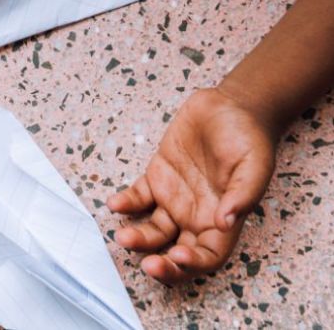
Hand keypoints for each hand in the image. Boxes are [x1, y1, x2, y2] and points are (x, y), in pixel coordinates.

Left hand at [107, 88, 276, 283]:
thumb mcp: (255, 164)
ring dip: (137, 238)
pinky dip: (125, 205)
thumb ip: (243, 195)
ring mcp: (174, 198)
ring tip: (123, 237)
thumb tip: (226, 222)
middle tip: (147, 264)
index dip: (194, 264)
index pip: (209, 255)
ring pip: (152, 230)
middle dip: (162, 265)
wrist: (231, 106)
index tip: (178, 257)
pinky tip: (115, 204)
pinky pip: (137, 199)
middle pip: (176, 252)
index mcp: (223, 219)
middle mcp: (196, 215)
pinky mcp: (157, 178)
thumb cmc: (249, 136)